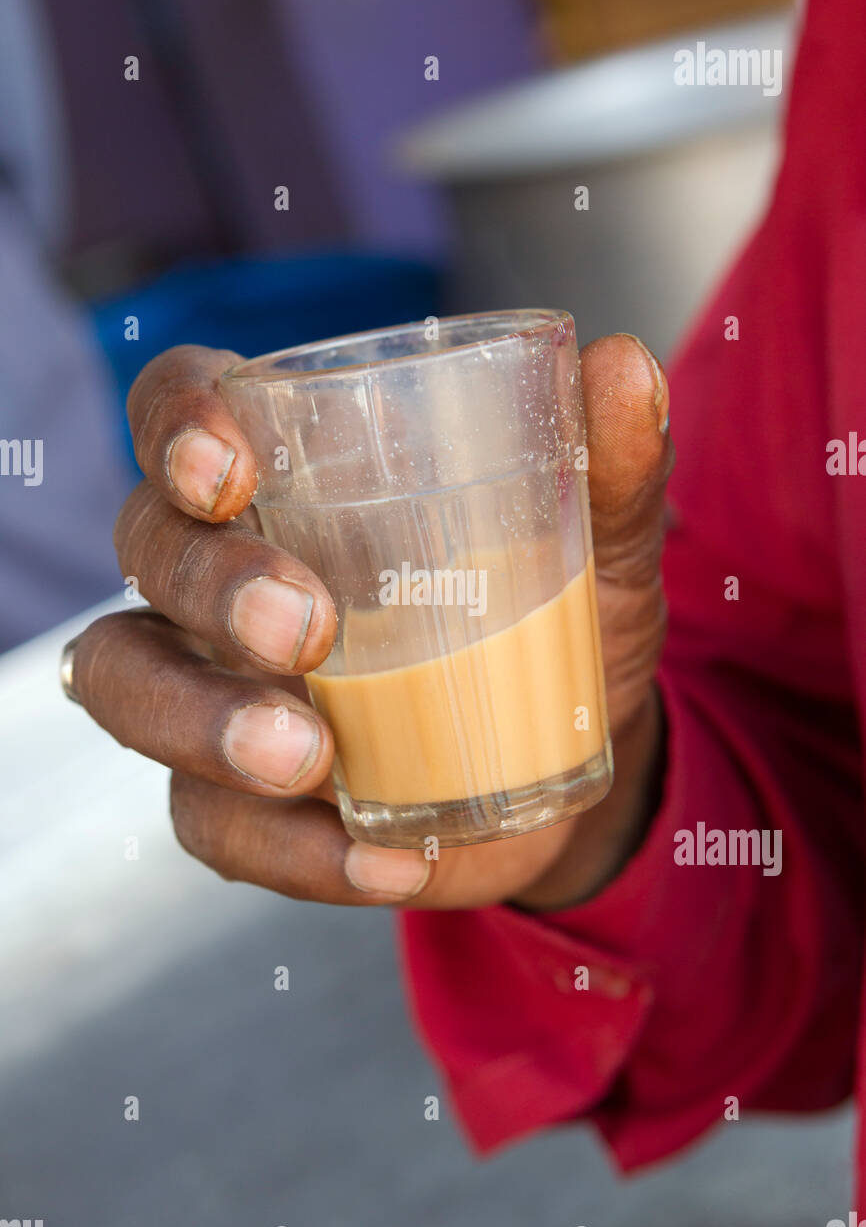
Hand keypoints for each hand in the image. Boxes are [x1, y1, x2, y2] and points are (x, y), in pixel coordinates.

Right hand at [65, 336, 671, 911]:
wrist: (576, 756)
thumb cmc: (561, 613)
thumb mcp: (600, 544)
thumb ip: (611, 466)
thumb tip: (624, 366)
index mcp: (292, 477)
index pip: (181, 411)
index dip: (176, 423)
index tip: (228, 468)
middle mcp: (225, 575)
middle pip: (150, 548)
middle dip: (210, 582)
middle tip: (309, 628)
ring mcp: (217, 688)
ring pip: (130, 684)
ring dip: (202, 720)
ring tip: (309, 758)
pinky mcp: (243, 800)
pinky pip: (214, 826)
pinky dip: (293, 852)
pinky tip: (389, 859)